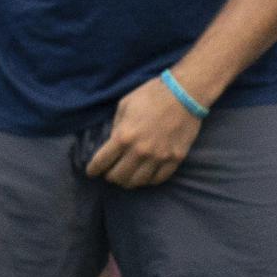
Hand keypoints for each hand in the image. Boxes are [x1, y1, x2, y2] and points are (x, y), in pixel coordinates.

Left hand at [84, 78, 204, 188]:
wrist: (185, 94)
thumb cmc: (151, 95)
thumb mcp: (124, 106)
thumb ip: (116, 127)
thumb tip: (112, 143)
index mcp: (123, 137)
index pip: (101, 162)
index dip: (93, 170)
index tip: (91, 172)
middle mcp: (139, 151)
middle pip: (118, 176)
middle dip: (110, 176)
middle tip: (110, 173)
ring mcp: (159, 157)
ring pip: (137, 182)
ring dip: (128, 181)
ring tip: (126, 177)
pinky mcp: (175, 158)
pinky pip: (158, 179)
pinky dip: (148, 181)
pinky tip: (144, 177)